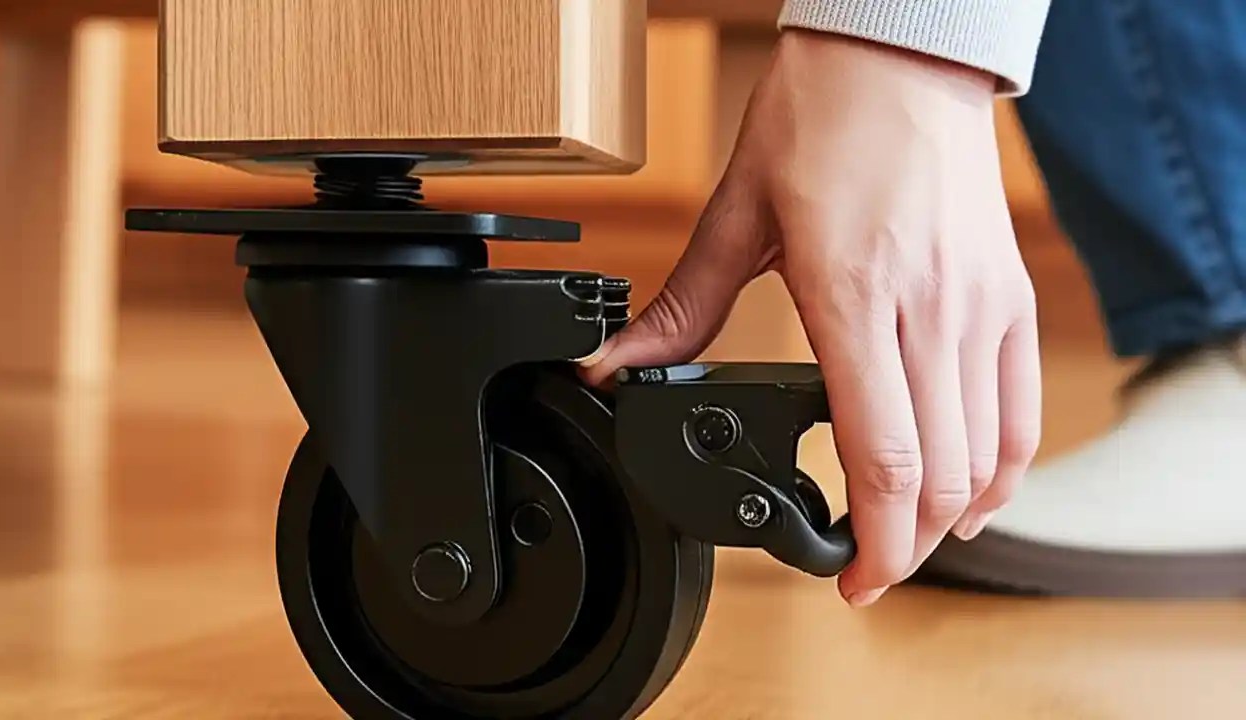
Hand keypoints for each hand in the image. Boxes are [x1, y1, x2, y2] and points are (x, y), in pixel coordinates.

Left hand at [581, 31, 1041, 605]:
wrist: (901, 53)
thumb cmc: (820, 119)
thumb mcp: (736, 215)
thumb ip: (682, 310)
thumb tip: (615, 368)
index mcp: (851, 293)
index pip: (882, 452)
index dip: (874, 540)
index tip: (852, 580)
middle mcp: (929, 309)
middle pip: (941, 473)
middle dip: (907, 546)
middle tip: (868, 572)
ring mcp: (981, 305)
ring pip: (989, 453)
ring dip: (954, 517)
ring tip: (910, 540)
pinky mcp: (1010, 297)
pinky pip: (1022, 408)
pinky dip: (1002, 466)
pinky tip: (973, 492)